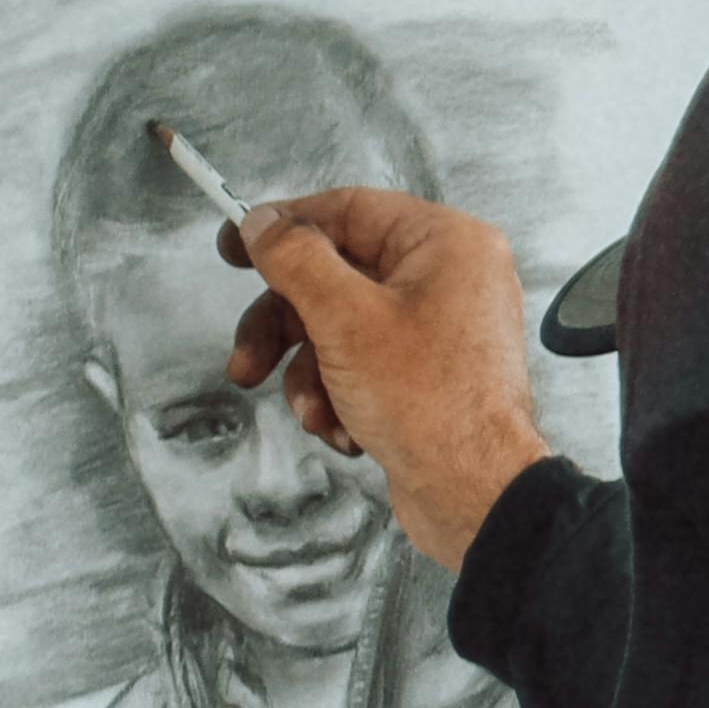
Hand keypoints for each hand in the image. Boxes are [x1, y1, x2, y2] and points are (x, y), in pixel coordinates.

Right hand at [223, 186, 555, 573]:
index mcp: (446, 244)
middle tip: (247, 359)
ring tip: (311, 411)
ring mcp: (438, 331)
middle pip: (335, 277)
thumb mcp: (344, 319)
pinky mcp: (426, 377)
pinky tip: (344, 431)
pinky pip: (360, 368)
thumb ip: (295, 261)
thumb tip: (262, 224)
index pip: (348, 210)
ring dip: (309, 374)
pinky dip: (338, 398)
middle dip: (284, 326)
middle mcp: (448, 280)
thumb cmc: (433, 406)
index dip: (284, 226)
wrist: (475, 497)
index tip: (233, 244)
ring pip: (339, 329)